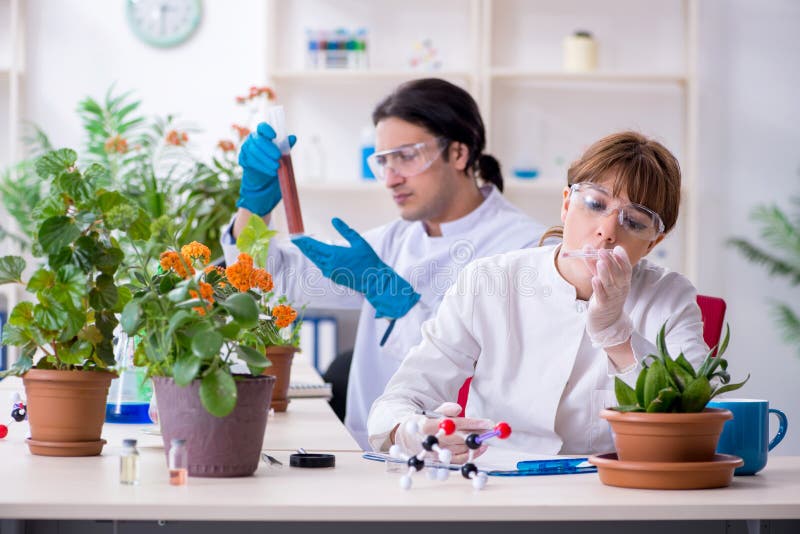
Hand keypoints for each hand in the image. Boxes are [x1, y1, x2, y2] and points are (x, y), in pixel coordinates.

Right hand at [236, 122, 296, 216]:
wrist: (263, 177)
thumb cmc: (272, 160)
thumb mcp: (281, 153)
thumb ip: (286, 145)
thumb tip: (293, 138)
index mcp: (262, 134)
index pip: (262, 127)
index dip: (267, 130)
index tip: (274, 135)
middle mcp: (252, 139)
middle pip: (258, 141)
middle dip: (268, 149)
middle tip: (278, 157)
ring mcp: (245, 149)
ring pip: (254, 152)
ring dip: (266, 160)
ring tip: (277, 167)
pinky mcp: (242, 159)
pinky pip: (251, 162)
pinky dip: (262, 168)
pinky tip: (271, 172)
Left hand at [292, 218, 420, 318]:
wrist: (373, 279)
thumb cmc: (368, 260)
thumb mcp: (358, 242)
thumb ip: (345, 230)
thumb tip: (334, 219)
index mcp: (335, 254)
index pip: (315, 246)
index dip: (306, 241)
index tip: (298, 237)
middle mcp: (330, 264)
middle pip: (313, 254)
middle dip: (304, 247)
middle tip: (296, 240)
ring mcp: (331, 272)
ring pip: (317, 261)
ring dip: (310, 254)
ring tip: (304, 247)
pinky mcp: (334, 277)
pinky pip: (322, 267)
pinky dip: (318, 260)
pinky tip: (318, 257)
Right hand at [393, 402, 493, 464]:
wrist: (406, 439)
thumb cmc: (423, 423)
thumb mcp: (431, 413)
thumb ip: (445, 409)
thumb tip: (458, 408)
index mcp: (427, 426)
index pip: (456, 424)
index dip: (474, 423)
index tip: (489, 423)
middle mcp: (431, 442)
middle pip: (460, 438)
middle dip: (478, 433)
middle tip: (491, 430)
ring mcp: (435, 454)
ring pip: (461, 449)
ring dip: (476, 444)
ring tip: (485, 437)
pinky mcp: (439, 464)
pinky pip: (459, 460)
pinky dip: (472, 455)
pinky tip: (480, 449)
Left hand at [586, 245, 633, 346]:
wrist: (606, 320)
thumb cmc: (605, 295)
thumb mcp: (602, 279)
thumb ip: (595, 264)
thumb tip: (587, 247)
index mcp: (623, 282)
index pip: (626, 269)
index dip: (623, 259)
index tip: (617, 249)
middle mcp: (620, 289)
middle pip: (617, 274)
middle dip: (611, 262)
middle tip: (602, 251)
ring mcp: (612, 298)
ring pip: (609, 284)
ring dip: (605, 272)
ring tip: (600, 262)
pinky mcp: (602, 306)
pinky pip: (601, 296)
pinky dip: (598, 288)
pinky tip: (594, 279)